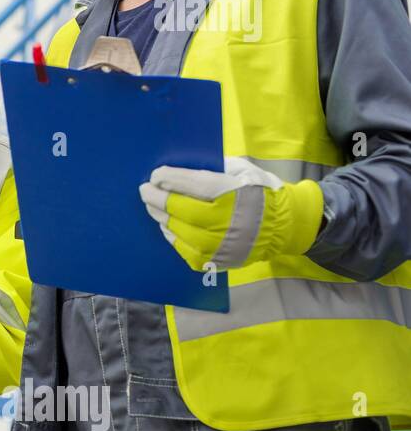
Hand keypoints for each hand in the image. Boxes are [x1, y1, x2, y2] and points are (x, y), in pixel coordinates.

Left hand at [138, 156, 325, 270]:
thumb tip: (179, 171)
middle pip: (179, 209)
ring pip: (178, 230)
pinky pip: (185, 250)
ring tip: (154, 207)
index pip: (191, 185)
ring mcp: (220, 245)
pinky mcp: (218, 262)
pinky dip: (173, 236)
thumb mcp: (242, 171)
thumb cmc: (261, 192)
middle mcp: (225, 222)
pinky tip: (168, 226)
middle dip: (157, 198)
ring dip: (161, 217)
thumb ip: (212, 169)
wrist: (287, 226)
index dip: (169, 179)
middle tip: (145, 190)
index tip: (156, 175)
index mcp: (233, 195)